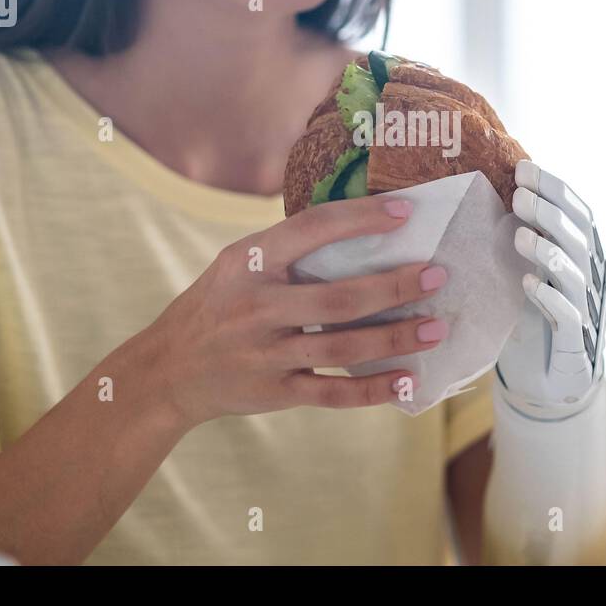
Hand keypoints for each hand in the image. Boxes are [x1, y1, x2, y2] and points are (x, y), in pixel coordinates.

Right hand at [145, 195, 450, 428]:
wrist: (168, 370)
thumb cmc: (218, 305)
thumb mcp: (237, 264)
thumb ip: (286, 249)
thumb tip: (359, 224)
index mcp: (250, 263)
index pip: (313, 229)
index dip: (361, 219)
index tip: (406, 213)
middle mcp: (258, 306)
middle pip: (340, 297)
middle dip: (395, 286)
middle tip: (438, 275)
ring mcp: (267, 353)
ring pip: (344, 345)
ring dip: (396, 337)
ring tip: (436, 327)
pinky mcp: (275, 392)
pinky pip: (333, 391)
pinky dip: (374, 389)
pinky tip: (408, 379)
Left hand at [497, 160, 605, 418]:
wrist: (544, 383)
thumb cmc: (531, 320)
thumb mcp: (524, 272)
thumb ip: (521, 238)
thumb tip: (498, 189)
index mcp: (583, 258)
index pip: (580, 215)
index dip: (557, 190)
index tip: (525, 168)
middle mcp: (591, 281)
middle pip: (580, 239)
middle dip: (550, 212)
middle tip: (519, 193)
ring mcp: (588, 313)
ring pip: (576, 275)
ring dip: (548, 252)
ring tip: (519, 235)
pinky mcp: (577, 347)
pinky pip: (570, 318)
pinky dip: (551, 299)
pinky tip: (528, 285)